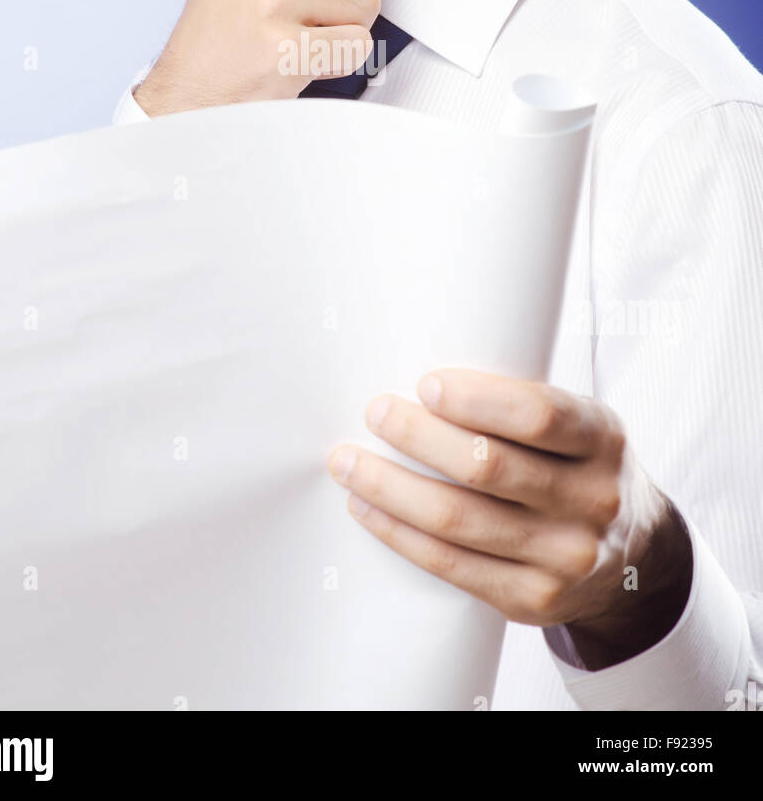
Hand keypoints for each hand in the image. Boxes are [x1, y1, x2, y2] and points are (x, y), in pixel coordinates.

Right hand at [135, 0, 379, 113]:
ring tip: (308, 31)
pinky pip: (357, 44)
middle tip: (316, 5)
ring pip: (366, 2)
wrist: (190, 95)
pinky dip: (342, 58)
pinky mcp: (287, 52)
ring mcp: (273, 6)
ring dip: (348, 24)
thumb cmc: (215, 24)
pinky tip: (309, 57)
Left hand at [327, 369, 692, 669]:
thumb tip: (421, 382)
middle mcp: (591, 501)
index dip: (476, 398)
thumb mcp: (580, 426)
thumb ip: (522, 406)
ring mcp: (564, 558)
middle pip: (486, 467)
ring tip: (349, 462)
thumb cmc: (580, 467)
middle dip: (417, 436)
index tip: (426, 383)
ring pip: (458, 520)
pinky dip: (399, 533)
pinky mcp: (533, 600)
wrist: (634, 557)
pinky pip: (451, 565)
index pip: (539, 414)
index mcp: (603, 439)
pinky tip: (368, 508)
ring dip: (389, 487)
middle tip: (375, 412)